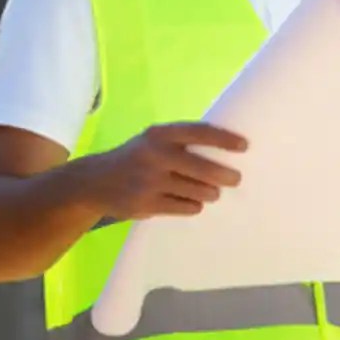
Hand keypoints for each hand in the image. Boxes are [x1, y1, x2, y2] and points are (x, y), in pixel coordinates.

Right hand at [88, 122, 247, 220]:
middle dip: (224, 175)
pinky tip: (194, 203)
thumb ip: (181, 142)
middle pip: (202, 167)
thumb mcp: (152, 141)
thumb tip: (223, 149)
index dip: (224, 139)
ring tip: (213, 192)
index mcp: (159, 134)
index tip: (244, 146)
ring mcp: (150, 182)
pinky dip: (193, 206)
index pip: (199, 132)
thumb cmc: (136, 158)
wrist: (94, 182)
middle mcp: (155, 155)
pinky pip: (184, 207)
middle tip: (236, 179)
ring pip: (197, 190)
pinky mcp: (147, 205)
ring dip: (210, 193)